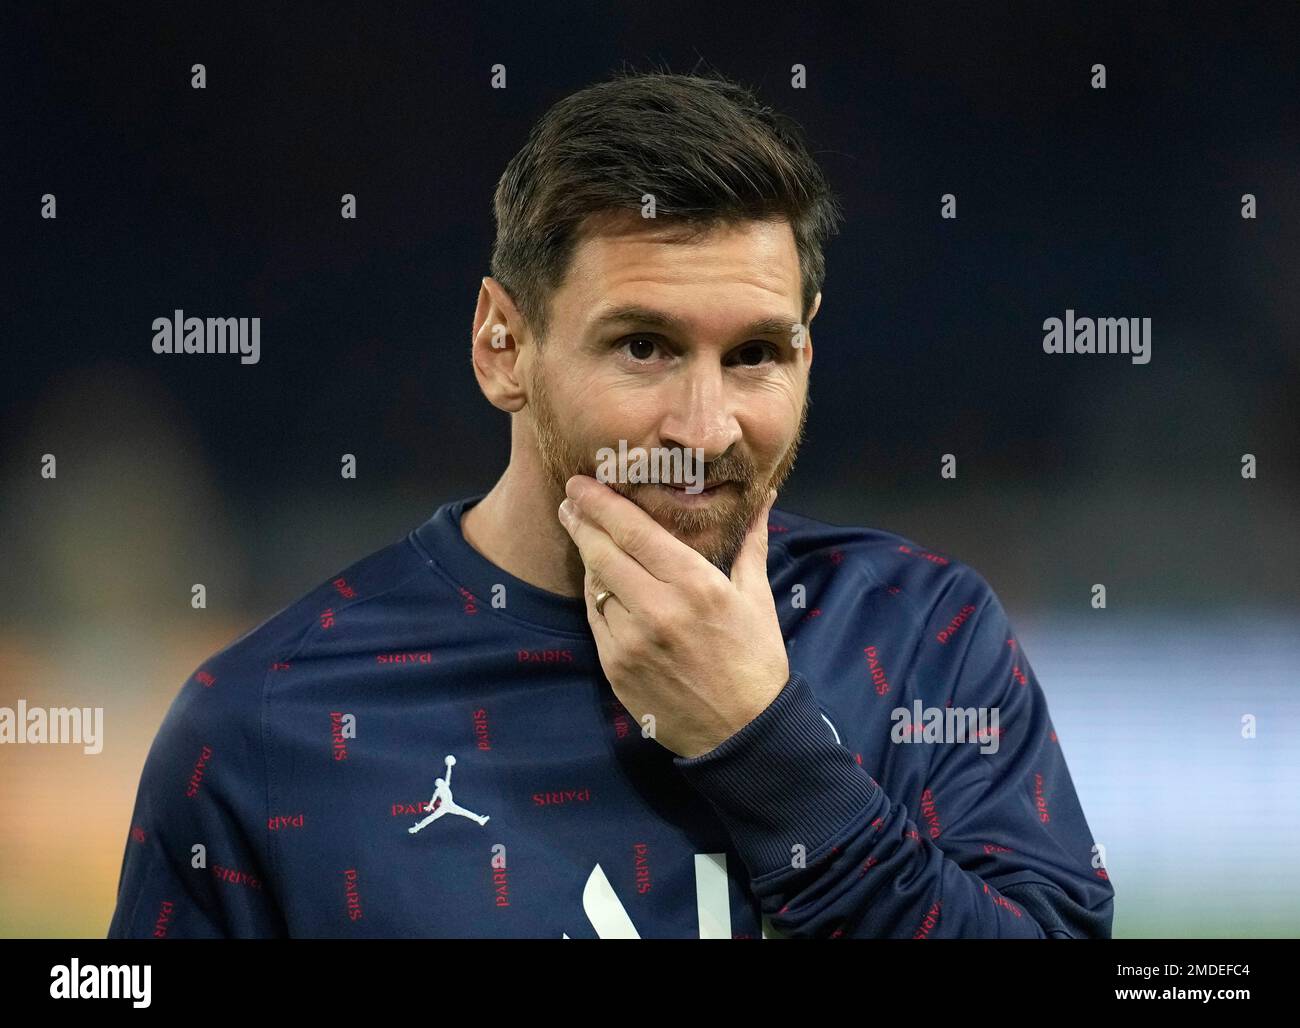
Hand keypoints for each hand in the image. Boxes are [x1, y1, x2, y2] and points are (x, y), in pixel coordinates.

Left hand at [557, 475, 789, 757]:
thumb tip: (764, 499)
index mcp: (695, 584)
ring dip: (589, 559)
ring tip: (587, 538)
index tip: (581, 482)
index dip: (601, 502)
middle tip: (570, 500)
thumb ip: (751, 543)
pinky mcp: (615, 667)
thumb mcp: (756, 598)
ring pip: (595, 584)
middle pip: (603, 551)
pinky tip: (602, 586)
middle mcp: (658, 608)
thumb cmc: (755, 660)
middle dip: (581, 520)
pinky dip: (597, 598)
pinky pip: (595, 619)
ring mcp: (631, 640)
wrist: (742, 733)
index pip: (634, 530)